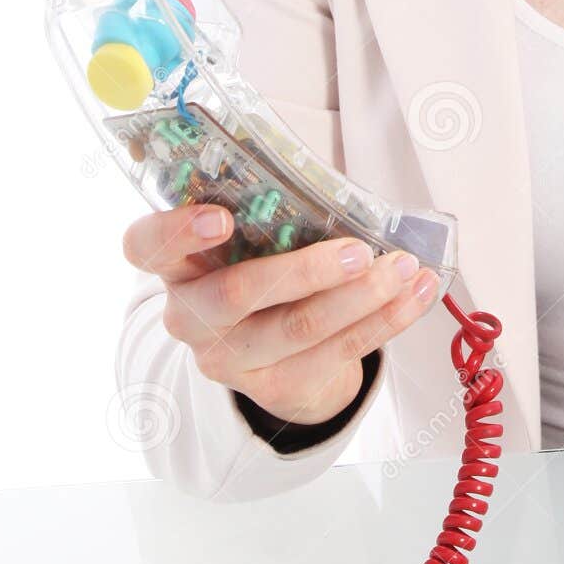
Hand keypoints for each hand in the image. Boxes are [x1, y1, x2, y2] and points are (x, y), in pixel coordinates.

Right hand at [122, 204, 441, 425]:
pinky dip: (387, 319)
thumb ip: (269, 207)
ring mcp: (234, 358)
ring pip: (298, 328)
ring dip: (361, 297)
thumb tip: (329, 179)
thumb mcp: (252, 238)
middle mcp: (194, 316)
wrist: (277, 354)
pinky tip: (416, 292)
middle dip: (303, 271)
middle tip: (356, 251)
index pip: (146, 246)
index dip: (178, 231)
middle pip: (236, 295)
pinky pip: (340, 351)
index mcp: (177, 265)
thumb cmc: (265, 266)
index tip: (220, 216)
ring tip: (402, 268)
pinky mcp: (281, 384)